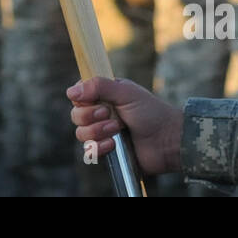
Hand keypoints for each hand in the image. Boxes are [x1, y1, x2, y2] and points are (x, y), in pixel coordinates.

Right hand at [67, 77, 183, 175]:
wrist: (167, 141)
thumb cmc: (151, 112)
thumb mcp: (126, 93)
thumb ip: (99, 87)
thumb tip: (70, 92)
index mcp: (105, 95)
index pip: (78, 95)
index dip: (82, 99)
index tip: (96, 100)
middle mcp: (101, 113)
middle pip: (76, 115)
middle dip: (91, 116)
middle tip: (110, 115)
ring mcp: (103, 133)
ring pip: (81, 133)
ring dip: (98, 132)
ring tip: (117, 130)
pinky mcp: (106, 151)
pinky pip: (89, 151)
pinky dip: (100, 148)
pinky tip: (114, 145)